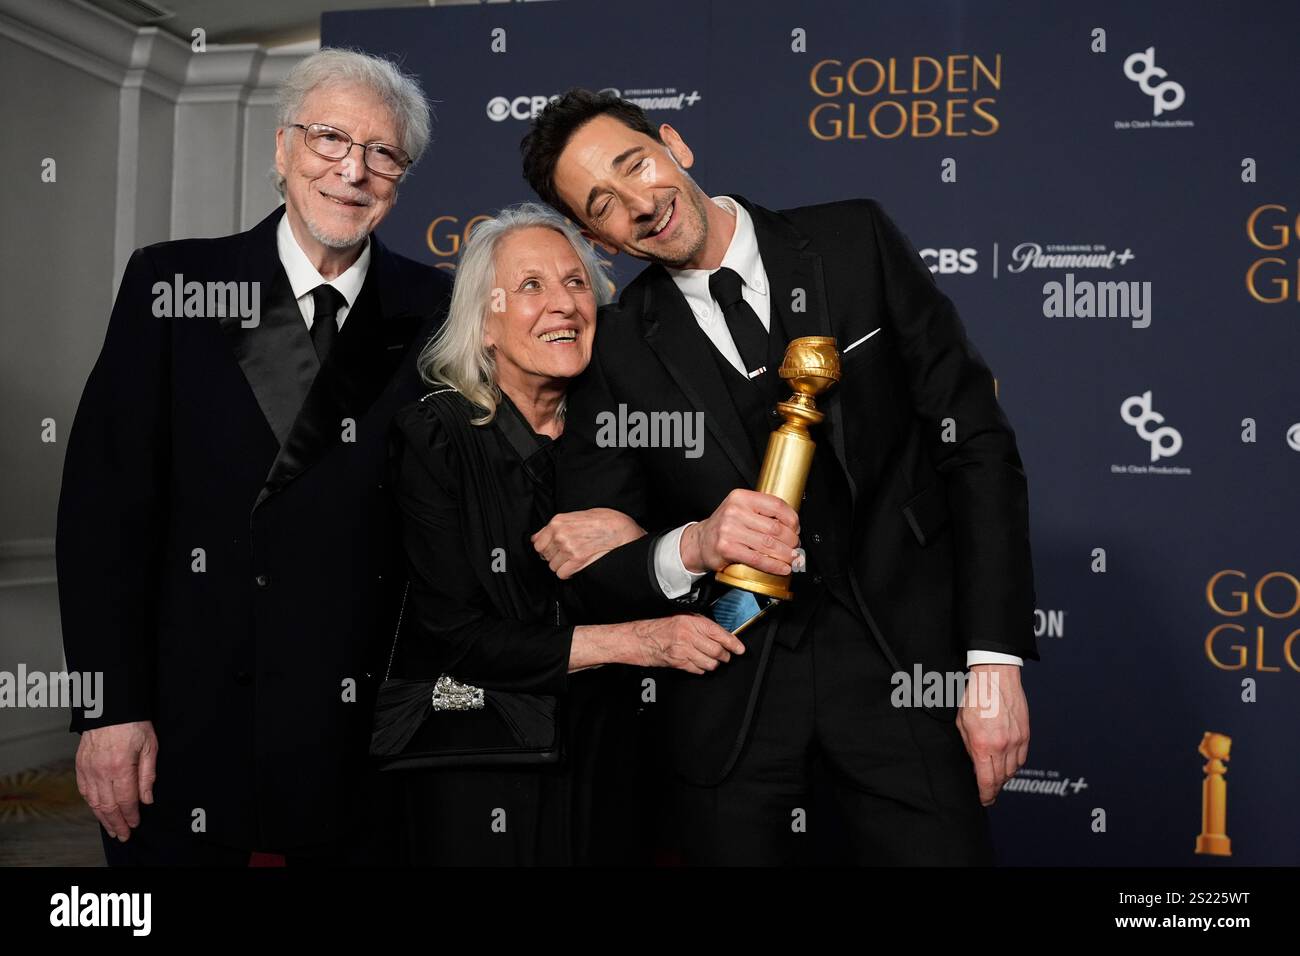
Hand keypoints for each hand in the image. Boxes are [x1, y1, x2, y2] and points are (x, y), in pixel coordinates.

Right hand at [75, 720, 158, 840]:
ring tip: (111, 828)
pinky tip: (98, 809)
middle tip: (122, 835)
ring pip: (94, 801)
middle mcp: (101, 771)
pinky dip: (91, 803)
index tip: (136, 824)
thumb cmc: (133, 724)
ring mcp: (88, 769)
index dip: (131, 815)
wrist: (110, 707)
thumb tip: (147, 799)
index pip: (126, 800)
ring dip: (102, 817)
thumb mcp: (150, 746)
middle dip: (116, 823)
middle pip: (108, 806)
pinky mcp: (80, 765)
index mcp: (121, 767)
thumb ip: (148, 775)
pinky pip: (84, 790)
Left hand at [531, 508, 646, 579]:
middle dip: (554, 556)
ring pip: (553, 566)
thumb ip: (558, 525)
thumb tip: (538, 536)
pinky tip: (576, 566)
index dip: (545, 548)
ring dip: (562, 565)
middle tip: (566, 554)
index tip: (552, 549)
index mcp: (558, 522)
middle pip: (544, 555)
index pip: (537, 542)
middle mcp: (560, 535)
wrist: (620, 529)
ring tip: (573, 559)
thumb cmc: (603, 520)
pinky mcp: (577, 560)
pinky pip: (562, 574)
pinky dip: (568, 573)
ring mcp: (568, 548)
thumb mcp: (577, 515)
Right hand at [631, 614, 746, 674]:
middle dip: (724, 655)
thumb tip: (720, 634)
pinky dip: (702, 668)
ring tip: (712, 660)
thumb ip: (701, 625)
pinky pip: (698, 669)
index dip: (733, 642)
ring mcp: (683, 651)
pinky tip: (699, 663)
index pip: (718, 633)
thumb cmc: (660, 629)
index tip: (740, 648)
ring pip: (710, 663)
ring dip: (714, 663)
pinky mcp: (679, 663)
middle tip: (726, 655)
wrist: (641, 640)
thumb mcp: (682, 618)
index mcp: (690, 622)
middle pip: (716, 650)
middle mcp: (688, 636)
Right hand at [679, 489, 799, 575]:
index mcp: (741, 498)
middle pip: (775, 527)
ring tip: (792, 558)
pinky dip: (773, 565)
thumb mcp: (740, 509)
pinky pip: (757, 559)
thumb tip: (792, 526)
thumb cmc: (725, 526)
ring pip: (769, 544)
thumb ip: (762, 512)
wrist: (700, 541)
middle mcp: (735, 512)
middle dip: (791, 540)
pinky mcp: (727, 548)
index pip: (776, 505)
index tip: (796, 528)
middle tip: (795, 546)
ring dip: (785, 554)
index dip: (792, 519)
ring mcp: (730, 530)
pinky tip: (782, 568)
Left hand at [956, 664, 1028, 805]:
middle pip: (1001, 779)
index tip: (983, 800)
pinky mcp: (1025, 734)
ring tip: (995, 778)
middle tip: (988, 792)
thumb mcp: (961, 723)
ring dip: (1004, 777)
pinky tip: (1007, 764)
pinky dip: (1014, 765)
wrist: (996, 677)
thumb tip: (974, 764)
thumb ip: (968, 747)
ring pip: (1013, 771)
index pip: (987, 781)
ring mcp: (1016, 741)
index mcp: (982, 745)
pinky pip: (1022, 758)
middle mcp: (1002, 746)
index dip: (985, 795)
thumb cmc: (975, 696)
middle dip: (994, 789)